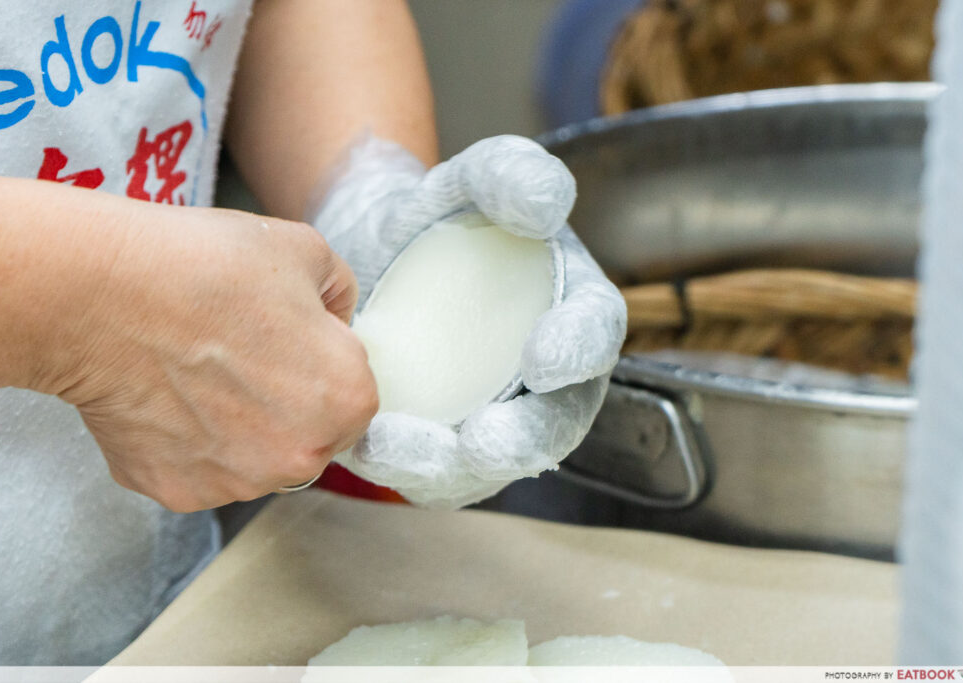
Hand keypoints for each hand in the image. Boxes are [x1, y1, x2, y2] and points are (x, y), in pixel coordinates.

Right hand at [39, 203, 377, 512]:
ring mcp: (237, 482)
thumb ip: (340, 294)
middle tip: (240, 354)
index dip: (321, 363)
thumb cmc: (208, 268)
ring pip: (255, 458)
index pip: (354, 395)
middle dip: (286, 403)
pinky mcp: (177, 491)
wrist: (105, 293)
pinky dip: (186, 440)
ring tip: (199, 372)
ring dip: (239, 427)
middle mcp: (302, 456)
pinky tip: (166, 395)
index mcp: (348, 400)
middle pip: (308, 435)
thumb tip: (337, 319)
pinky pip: (198, 468)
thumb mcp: (307, 251)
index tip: (288, 340)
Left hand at [312, 135, 626, 507]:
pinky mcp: (444, 446)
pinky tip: (367, 447)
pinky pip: (432, 471)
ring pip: (489, 464)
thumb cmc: (437, 215)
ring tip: (406, 453)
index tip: (542, 358)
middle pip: (553, 423)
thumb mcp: (471, 178)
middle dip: (523, 440)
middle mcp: (545, 379)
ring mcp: (495, 417)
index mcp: (573, 311)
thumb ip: (511, 174)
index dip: (578, 352)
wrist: (375, 251)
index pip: (595, 335)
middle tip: (485, 442)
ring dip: (451, 467)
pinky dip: (403, 467)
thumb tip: (548, 205)